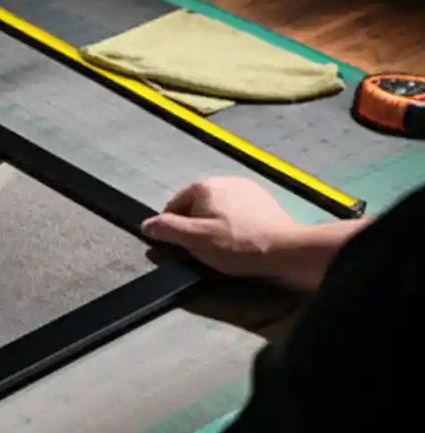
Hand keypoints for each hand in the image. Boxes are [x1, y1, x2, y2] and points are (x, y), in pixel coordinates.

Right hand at [141, 176, 300, 281]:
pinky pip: (237, 214)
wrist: (286, 250)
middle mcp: (224, 181)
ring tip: (228, 248)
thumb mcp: (195, 241)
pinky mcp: (262, 201)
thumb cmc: (240, 246)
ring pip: (216, 212)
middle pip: (195, 209)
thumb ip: (166, 230)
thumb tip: (147, 225)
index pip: (173, 209)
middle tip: (209, 250)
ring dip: (216, 228)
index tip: (188, 248)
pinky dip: (235, 227)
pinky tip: (242, 242)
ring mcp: (245, 189)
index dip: (175, 232)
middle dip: (197, 229)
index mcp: (204, 187)